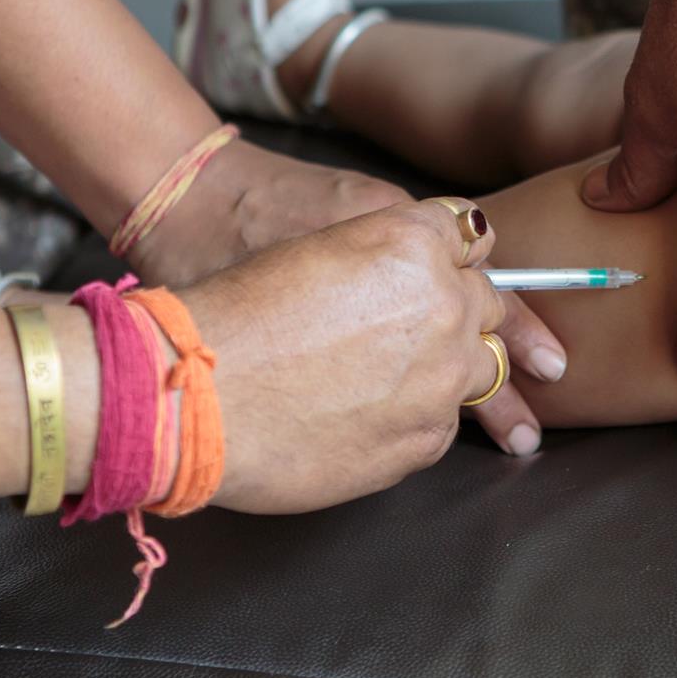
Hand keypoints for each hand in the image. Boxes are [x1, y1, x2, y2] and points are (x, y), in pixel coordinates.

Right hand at [185, 198, 511, 511]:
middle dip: (459, 316)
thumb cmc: (234, 315)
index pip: (472, 238)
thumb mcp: (315, 248)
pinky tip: (361, 417)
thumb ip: (387, 249)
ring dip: (442, 372)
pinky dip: (415, 419)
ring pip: (474, 370)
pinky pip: (441, 424)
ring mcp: (442, 377)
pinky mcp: (427, 439)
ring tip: (381, 384)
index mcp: (413, 245)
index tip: (457, 271)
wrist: (191, 397)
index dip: (458, 257)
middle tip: (416, 334)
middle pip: (486, 306)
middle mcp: (443, 306)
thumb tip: (428, 262)